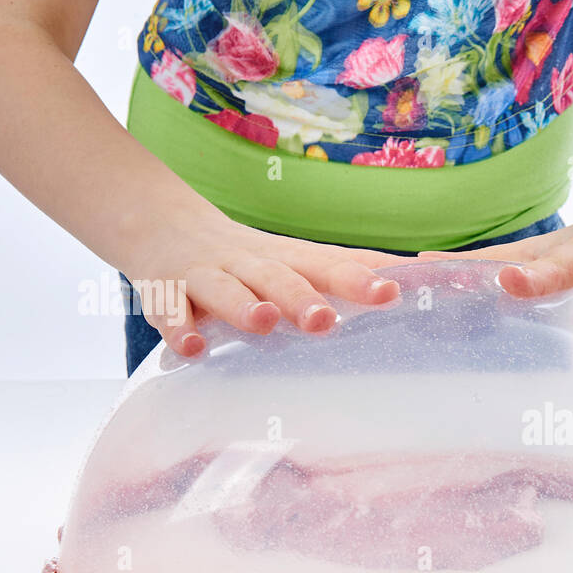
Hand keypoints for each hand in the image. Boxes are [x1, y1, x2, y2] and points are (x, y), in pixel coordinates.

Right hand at [122, 211, 404, 355]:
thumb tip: (412, 281)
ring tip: (262, 323)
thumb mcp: (295, 261)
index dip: (359, 279)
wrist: (160, 223)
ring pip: (224, 288)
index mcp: (287, 259)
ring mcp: (205, 276)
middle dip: (300, 297)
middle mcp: (248, 264)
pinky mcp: (165, 292)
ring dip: (242, 305)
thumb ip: (346, 274)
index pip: (328, 265)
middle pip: (277, 277)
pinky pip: (168, 311)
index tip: (392, 293)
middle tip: (325, 320)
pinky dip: (177, 328)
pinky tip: (191, 348)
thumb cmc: (249, 259)